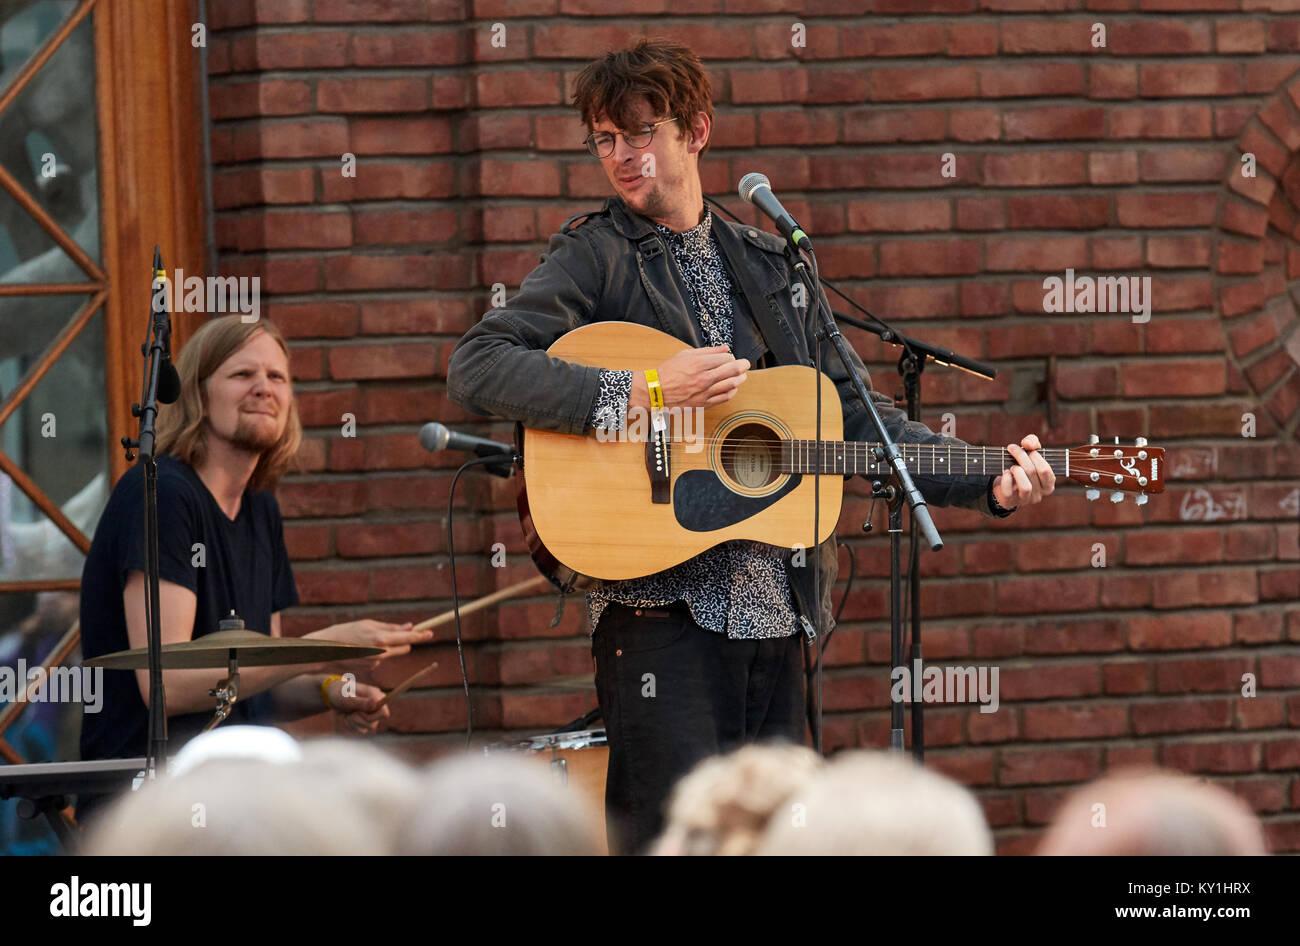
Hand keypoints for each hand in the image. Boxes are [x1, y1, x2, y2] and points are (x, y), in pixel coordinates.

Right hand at [307, 619, 432, 673]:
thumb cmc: (343, 633)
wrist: (323, 653)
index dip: (421, 636)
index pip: (409, 639)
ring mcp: (376, 664)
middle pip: (404, 648)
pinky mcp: (370, 670)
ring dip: (388, 647)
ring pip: (391, 653)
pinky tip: (360, 649)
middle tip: (401, 633)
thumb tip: (410, 627)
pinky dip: (375, 653)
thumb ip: (389, 627)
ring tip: (368, 640)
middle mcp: (381, 654)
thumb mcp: (366, 625)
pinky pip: (379, 658)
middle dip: (405, 642)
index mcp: (381, 639)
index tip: (431, 633)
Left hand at [328, 679, 388, 734]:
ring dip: (353, 723)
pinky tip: (347, 718)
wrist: (333, 696)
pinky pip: (361, 731)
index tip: (359, 712)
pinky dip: (351, 726)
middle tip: (350, 712)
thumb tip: (377, 702)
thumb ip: (362, 702)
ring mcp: (371, 715)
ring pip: (367, 729)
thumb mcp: (348, 697)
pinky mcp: (365, 722)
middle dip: (358, 720)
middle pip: (373, 724)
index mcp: (376, 697)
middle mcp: (376, 707)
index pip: (384, 713)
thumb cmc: (340, 693)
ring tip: (347, 714)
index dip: (373, 717)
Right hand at [630, 344, 748, 411]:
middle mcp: (703, 378)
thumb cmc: (668, 372)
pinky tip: (732, 387)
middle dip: (742, 365)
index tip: (730, 357)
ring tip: (742, 375)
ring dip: (740, 379)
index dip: (731, 357)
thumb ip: (707, 351)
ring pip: (731, 385)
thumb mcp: (685, 355)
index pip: (726, 358)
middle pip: (732, 370)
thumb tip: (725, 348)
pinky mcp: (703, 404)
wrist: (656, 391)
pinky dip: (732, 391)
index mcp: (698, 364)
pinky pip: (724, 398)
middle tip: (745, 364)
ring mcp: (704, 392)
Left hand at [993, 434, 1054, 510]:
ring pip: (1025, 487)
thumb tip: (1028, 444)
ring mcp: (1025, 500)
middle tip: (1012, 448)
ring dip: (1017, 471)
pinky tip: (1005, 472)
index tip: (1025, 446)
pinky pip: (1009, 491)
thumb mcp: (1030, 453)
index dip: (1035, 456)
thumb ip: (1033, 442)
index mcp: (1048, 484)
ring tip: (1012, 466)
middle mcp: (1039, 494)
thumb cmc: (1021, 466)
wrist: (1004, 485)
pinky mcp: (1010, 501)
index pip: (1045, 470)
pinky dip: (1006, 479)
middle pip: (1032, 473)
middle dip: (1021, 456)